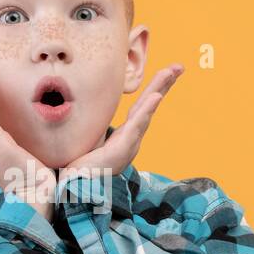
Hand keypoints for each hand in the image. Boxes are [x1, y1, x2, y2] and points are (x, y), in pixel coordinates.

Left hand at [62, 63, 183, 180]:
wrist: (73, 188)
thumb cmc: (80, 166)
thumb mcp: (90, 139)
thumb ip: (96, 126)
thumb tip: (87, 106)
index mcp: (125, 134)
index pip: (142, 105)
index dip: (155, 87)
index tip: (169, 70)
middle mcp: (131, 138)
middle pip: (149, 106)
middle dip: (164, 84)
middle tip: (179, 65)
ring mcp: (128, 145)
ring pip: (145, 113)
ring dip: (158, 90)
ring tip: (169, 73)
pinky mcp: (120, 152)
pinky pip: (135, 127)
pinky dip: (146, 111)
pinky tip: (155, 97)